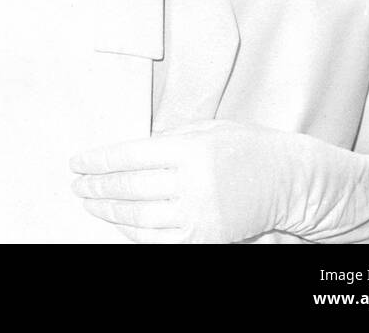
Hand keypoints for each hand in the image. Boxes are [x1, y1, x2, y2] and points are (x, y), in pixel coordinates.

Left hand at [70, 120, 368, 243]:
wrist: (290, 180)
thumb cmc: (246, 148)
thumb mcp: (205, 129)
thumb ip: (167, 140)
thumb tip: (126, 153)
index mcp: (189, 149)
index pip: (129, 156)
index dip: (98, 162)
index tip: (77, 163)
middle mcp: (192, 182)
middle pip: (130, 188)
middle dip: (97, 187)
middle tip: (77, 185)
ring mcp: (200, 214)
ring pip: (140, 218)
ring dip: (109, 212)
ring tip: (90, 204)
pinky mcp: (208, 238)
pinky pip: (161, 240)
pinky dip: (135, 233)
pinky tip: (120, 224)